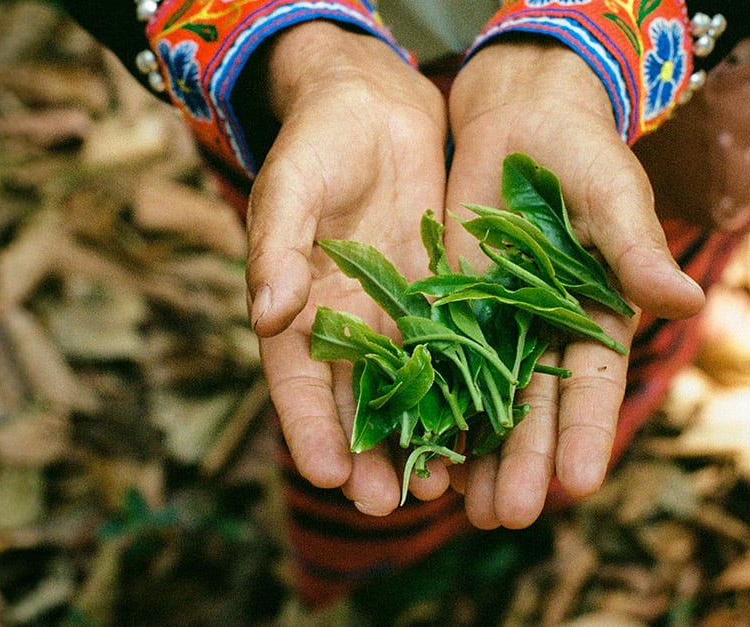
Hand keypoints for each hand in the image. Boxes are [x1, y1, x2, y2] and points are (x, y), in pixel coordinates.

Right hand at [245, 22, 449, 515]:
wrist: (372, 107)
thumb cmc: (316, 144)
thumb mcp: (290, 189)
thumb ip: (276, 249)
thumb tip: (265, 315)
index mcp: (296, 308)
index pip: (297, 381)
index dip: (308, 428)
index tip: (325, 474)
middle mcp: (346, 325)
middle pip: (353, 403)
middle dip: (367, 455)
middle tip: (385, 504)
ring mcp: (396, 314)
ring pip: (407, 391)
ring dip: (419, 439)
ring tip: (438, 487)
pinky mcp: (442, 296)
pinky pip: (455, 351)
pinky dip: (465, 392)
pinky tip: (483, 429)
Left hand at [445, 38, 704, 528]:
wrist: (521, 120)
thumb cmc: (582, 153)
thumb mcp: (612, 194)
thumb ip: (635, 248)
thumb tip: (686, 300)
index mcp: (596, 316)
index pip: (592, 384)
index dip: (585, 432)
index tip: (579, 483)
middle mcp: (546, 334)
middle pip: (534, 409)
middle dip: (522, 463)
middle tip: (508, 518)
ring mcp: (495, 325)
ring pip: (484, 401)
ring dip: (475, 455)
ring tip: (463, 509)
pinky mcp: (449, 308)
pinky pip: (438, 363)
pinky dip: (430, 405)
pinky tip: (417, 449)